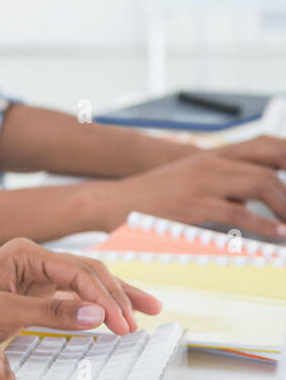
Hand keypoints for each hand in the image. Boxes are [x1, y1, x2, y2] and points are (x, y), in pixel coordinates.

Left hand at [0, 238, 162, 340]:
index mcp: (24, 252)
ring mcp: (39, 275)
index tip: (120, 323)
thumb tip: (95, 316)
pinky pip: (78, 296)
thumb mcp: (1, 314)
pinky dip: (99, 306)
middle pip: (90, 272)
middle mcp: (34, 258)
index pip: (78, 271)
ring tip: (151, 310)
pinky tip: (120, 314)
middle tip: (136, 325)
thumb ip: (48, 314)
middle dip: (117, 296)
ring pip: (89, 281)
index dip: (104, 297)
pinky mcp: (39, 292)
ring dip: (117, 296)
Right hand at [106, 145, 285, 237]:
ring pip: (261, 183)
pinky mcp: (193, 204)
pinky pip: (239, 212)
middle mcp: (209, 162)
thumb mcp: (188, 182)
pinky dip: (264, 226)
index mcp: (211, 156)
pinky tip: (277, 235)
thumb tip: (254, 202)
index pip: (264, 144)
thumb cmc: (149, 198)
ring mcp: (201, 181)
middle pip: (269, 164)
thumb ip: (222, 187)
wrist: (109, 202)